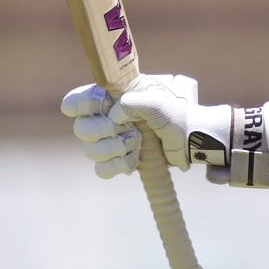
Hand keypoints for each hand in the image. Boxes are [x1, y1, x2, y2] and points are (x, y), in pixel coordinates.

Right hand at [62, 74, 230, 177]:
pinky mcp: (119, 160)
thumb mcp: (158, 100)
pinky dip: (117, 166)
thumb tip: (114, 116)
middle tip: (124, 129)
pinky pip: (102, 170)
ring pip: (90, 151)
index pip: (78, 100)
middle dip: (102, 130)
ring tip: (135, 144)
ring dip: (113, 149)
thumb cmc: (176, 113)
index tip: (99, 106)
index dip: (81, 104)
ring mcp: (111, 141)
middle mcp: (106, 118)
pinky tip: (133, 159)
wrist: (191, 137)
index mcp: (111, 97)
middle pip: (82, 128)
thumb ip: (133, 102)